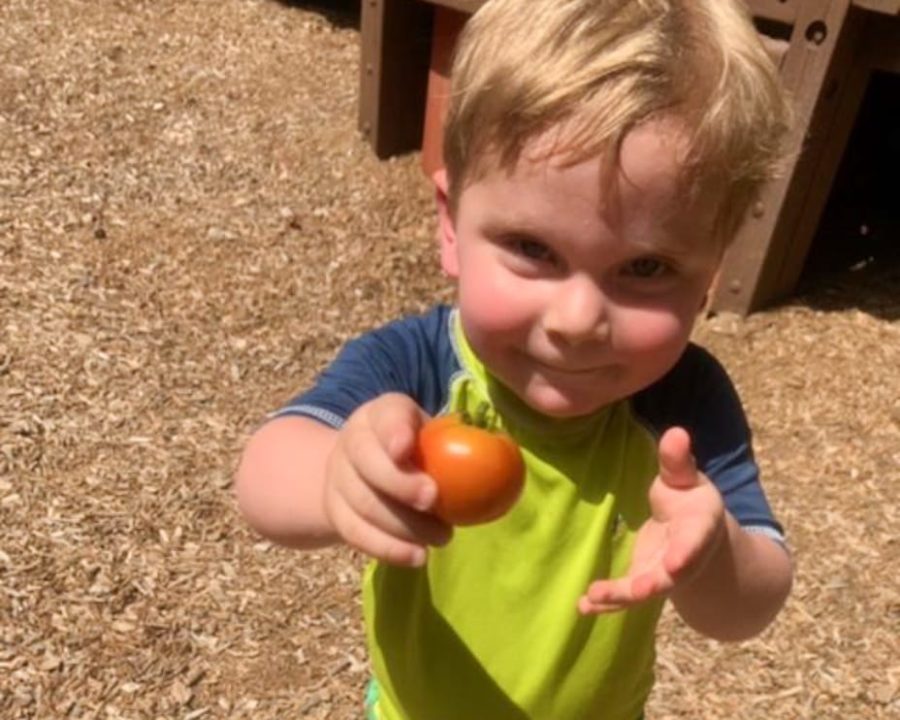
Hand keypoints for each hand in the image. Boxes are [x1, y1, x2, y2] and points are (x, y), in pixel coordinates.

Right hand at [322, 393, 452, 566]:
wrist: (359, 471)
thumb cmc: (414, 450)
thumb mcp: (430, 433)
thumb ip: (455, 438)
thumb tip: (503, 448)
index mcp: (381, 414)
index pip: (386, 415)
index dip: (394, 431)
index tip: (406, 449)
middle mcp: (353, 440)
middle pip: (366, 462)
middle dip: (399, 483)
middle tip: (433, 500)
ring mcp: (338, 477)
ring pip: (363, 503)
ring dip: (403, 525)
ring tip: (442, 537)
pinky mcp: (334, 512)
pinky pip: (355, 534)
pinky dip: (387, 549)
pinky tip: (417, 557)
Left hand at [578, 426, 725, 613]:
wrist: (696, 535)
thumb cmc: (689, 499)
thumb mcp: (686, 478)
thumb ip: (678, 461)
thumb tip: (677, 432)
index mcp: (698, 529)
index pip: (693, 542)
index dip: (685, 553)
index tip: (674, 562)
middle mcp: (682, 559)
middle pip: (668, 576)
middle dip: (653, 583)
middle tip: (637, 589)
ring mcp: (660, 574)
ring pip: (642, 590)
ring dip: (619, 597)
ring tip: (592, 598)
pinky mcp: (640, 580)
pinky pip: (624, 595)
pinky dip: (605, 603)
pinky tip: (582, 606)